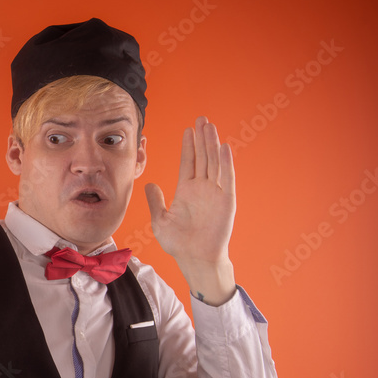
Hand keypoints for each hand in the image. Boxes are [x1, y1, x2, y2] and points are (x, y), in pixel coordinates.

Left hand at [144, 116, 236, 304]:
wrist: (194, 258)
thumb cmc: (178, 243)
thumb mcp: (160, 220)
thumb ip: (156, 201)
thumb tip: (150, 184)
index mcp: (187, 191)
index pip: (188, 162)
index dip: (189, 146)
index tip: (188, 130)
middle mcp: (202, 188)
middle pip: (202, 157)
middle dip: (201, 138)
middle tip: (201, 118)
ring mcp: (215, 192)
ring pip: (214, 162)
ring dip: (212, 144)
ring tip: (210, 126)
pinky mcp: (226, 200)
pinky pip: (226, 178)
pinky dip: (225, 163)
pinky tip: (223, 147)